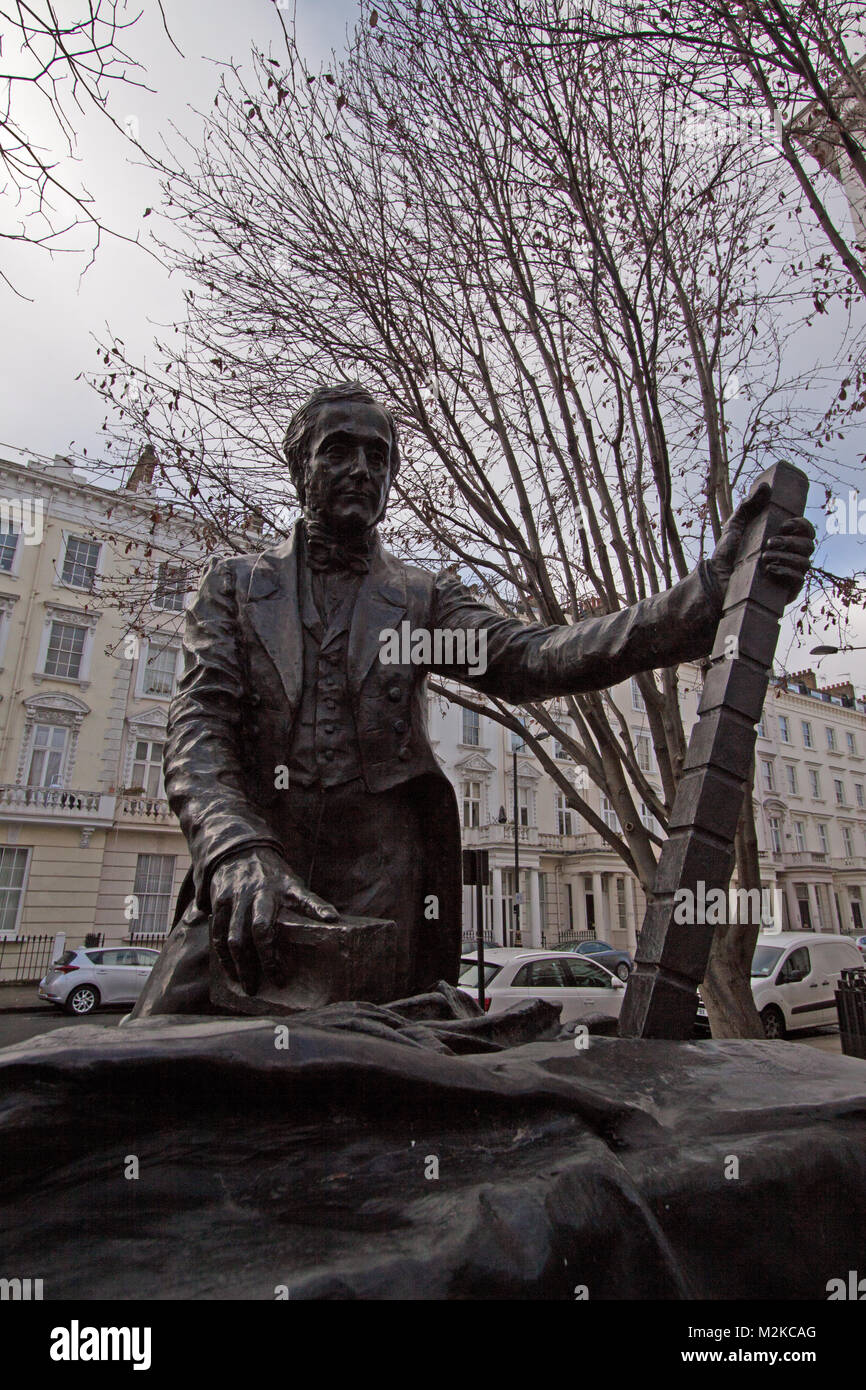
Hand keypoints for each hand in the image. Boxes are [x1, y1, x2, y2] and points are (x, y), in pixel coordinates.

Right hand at [209, 846, 337, 995]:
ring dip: (241, 965)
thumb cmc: (273, 876)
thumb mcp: (294, 883)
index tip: (331, 921)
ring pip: (235, 937)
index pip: (304, 899)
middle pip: (260, 929)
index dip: (318, 910)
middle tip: (274, 981)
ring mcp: (237, 896)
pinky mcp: (219, 901)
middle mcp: (259, 891)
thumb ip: (309, 903)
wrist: (239, 850)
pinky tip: (230, 971)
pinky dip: (223, 956)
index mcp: (283, 886)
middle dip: (266, 959)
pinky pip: (218, 933)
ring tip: (248, 986)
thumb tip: (334, 921)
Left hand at [707, 482, 814, 602]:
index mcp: (783, 539)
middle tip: (769, 542)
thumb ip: (749, 505)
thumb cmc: (726, 554)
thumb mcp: (735, 525)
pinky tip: (770, 569)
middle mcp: (790, 556)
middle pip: (809, 545)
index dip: (802, 525)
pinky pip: (799, 581)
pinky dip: (787, 572)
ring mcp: (790, 575)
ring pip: (806, 563)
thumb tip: (766, 486)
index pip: (806, 530)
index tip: (785, 524)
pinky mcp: (786, 592)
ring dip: (786, 557)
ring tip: (764, 557)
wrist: (716, 581)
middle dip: (791, 542)